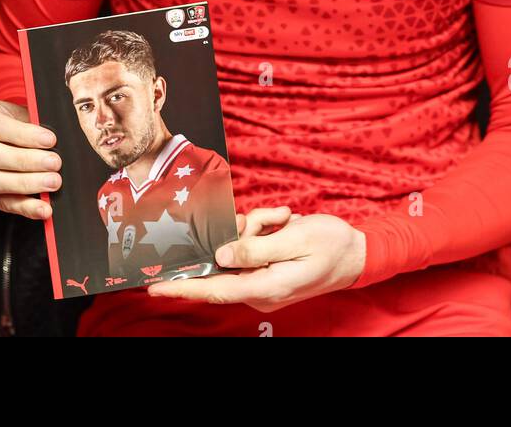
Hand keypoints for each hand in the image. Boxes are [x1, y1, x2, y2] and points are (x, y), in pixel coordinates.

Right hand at [0, 97, 59, 219]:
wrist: (1, 131)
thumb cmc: (12, 119)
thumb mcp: (20, 111)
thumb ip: (34, 121)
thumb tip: (55, 138)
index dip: (23, 135)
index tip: (50, 139)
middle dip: (25, 161)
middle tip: (53, 163)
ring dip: (24, 184)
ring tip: (51, 182)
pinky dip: (23, 207)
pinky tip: (42, 207)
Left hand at [146, 206, 366, 312]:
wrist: (357, 252)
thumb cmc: (332, 245)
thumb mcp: (296, 239)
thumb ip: (256, 247)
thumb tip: (221, 254)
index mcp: (266, 287)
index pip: (215, 290)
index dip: (183, 287)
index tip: (153, 285)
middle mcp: (258, 288)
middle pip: (224, 260)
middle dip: (240, 232)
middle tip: (275, 221)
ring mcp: (261, 278)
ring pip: (235, 246)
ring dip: (257, 226)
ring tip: (286, 220)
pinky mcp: (264, 267)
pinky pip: (247, 244)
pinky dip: (263, 227)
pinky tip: (285, 221)